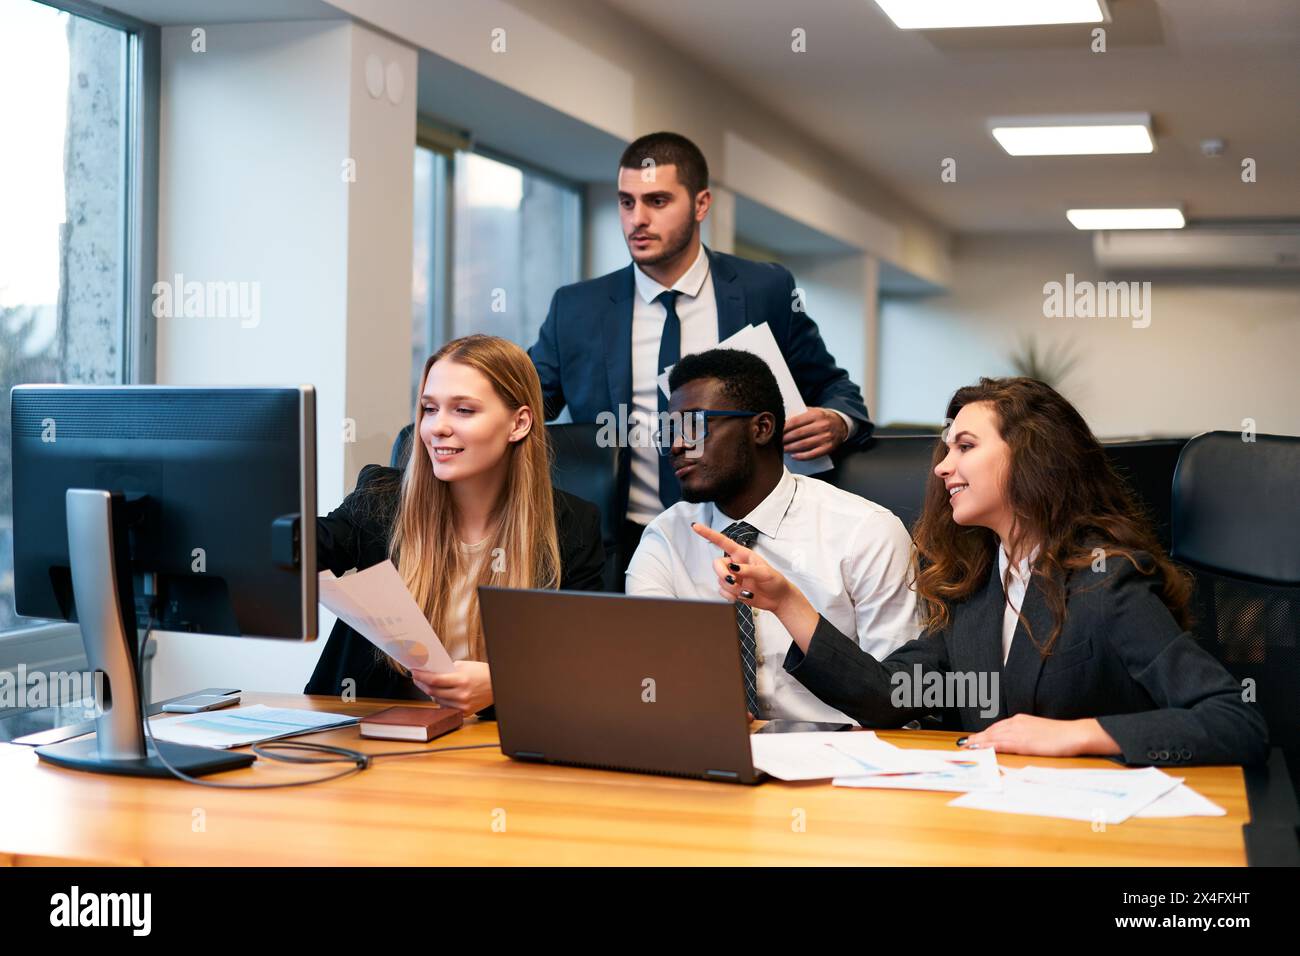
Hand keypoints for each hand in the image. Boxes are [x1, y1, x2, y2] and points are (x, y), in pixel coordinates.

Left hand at [410, 661, 492, 714]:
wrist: (497, 685)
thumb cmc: (481, 673)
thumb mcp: (465, 666)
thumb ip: (448, 670)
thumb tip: (430, 672)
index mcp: (462, 680)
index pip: (435, 680)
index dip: (422, 676)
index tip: (414, 672)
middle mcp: (461, 695)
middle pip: (433, 691)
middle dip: (422, 684)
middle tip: (417, 678)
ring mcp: (463, 705)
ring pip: (437, 701)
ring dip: (430, 693)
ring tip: (426, 685)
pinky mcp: (464, 712)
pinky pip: (446, 707)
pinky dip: (440, 700)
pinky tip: (438, 694)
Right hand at [691, 522, 819, 648]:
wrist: (777, 599)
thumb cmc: (775, 581)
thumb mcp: (765, 573)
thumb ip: (748, 570)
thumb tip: (733, 569)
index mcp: (743, 554)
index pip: (723, 541)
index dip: (708, 534)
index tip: (696, 526)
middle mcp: (735, 564)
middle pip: (717, 564)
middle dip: (722, 573)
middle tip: (732, 581)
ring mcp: (733, 577)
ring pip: (720, 580)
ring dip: (731, 588)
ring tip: (746, 591)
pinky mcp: (732, 589)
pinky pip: (722, 591)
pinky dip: (730, 596)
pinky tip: (741, 596)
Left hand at [783, 407, 848, 459]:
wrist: (841, 424)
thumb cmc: (822, 418)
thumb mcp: (813, 411)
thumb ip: (800, 414)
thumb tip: (783, 420)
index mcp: (816, 414)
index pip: (796, 421)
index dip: (784, 427)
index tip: (776, 430)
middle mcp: (822, 425)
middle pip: (798, 434)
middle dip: (785, 438)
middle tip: (777, 441)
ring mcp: (826, 437)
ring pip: (804, 445)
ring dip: (791, 448)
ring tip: (782, 449)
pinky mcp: (828, 448)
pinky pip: (812, 454)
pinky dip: (802, 456)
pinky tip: (794, 456)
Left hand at [961, 715, 1119, 757]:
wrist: (1074, 734)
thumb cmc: (1061, 735)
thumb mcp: (1039, 732)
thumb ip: (1026, 735)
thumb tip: (1018, 743)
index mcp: (1020, 720)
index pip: (997, 727)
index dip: (984, 733)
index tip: (973, 738)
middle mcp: (1016, 723)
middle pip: (991, 731)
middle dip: (976, 737)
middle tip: (963, 743)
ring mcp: (1019, 731)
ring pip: (992, 736)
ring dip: (978, 742)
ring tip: (966, 747)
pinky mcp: (1023, 741)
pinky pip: (1000, 743)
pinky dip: (988, 746)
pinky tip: (980, 749)